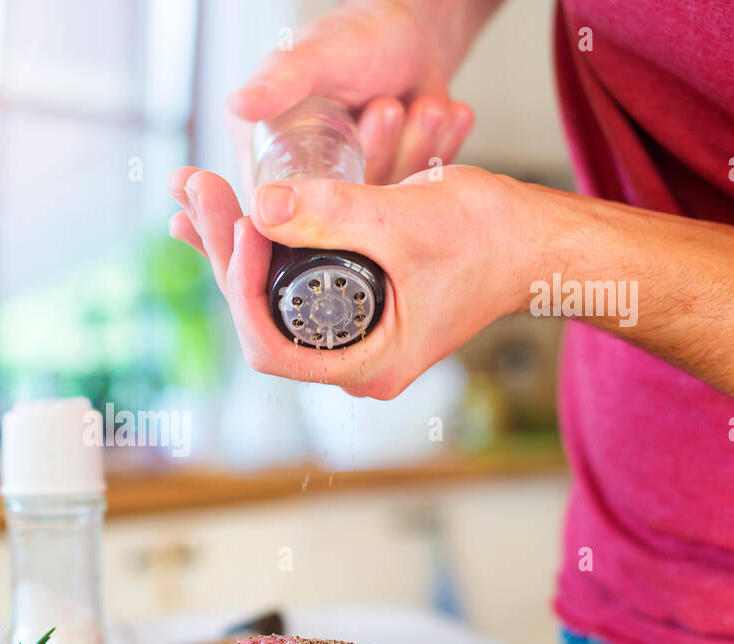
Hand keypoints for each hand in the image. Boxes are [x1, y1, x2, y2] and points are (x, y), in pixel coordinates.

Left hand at [169, 164, 528, 397]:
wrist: (538, 241)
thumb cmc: (494, 241)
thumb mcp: (409, 221)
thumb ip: (334, 214)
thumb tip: (260, 206)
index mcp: (366, 364)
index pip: (271, 344)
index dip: (243, 284)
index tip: (244, 224)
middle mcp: (350, 359)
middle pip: (260, 315)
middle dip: (225, 248)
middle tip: (197, 189)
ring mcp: (348, 333)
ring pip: (269, 295)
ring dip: (232, 241)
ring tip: (195, 193)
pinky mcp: (349, 302)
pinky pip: (289, 277)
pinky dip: (261, 241)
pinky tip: (229, 209)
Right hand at [226, 0, 494, 185]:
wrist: (416, 33)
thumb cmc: (359, 34)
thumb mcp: (315, 57)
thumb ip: (280, 82)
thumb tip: (239, 105)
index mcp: (265, 154)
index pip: (278, 206)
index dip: (316, 194)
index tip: (352, 153)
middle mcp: (303, 178)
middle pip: (339, 207)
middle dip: (376, 153)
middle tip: (389, 106)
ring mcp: (350, 189)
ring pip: (381, 202)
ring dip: (413, 147)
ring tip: (425, 105)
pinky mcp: (391, 192)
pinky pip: (416, 194)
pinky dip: (437, 151)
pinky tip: (447, 116)